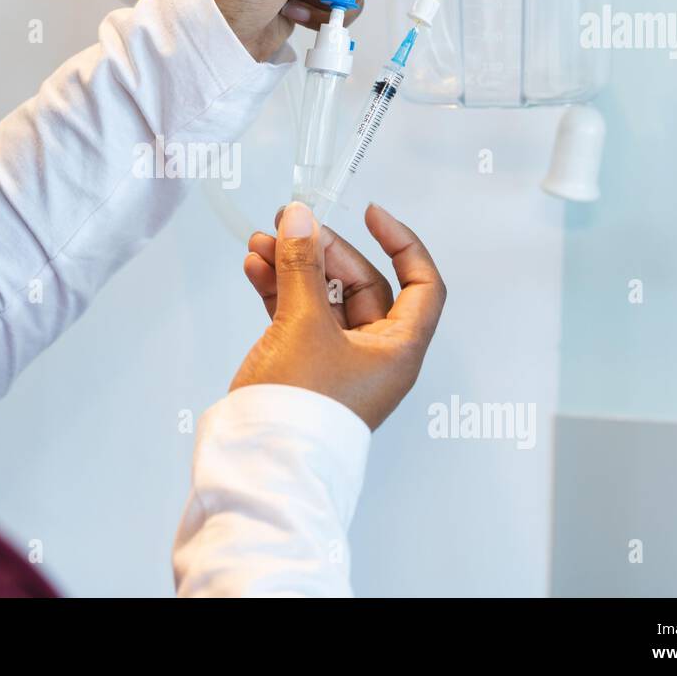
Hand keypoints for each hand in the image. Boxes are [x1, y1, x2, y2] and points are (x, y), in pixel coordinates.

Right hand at [234, 201, 445, 430]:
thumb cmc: (302, 403)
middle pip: (360, 283)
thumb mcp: (304, 322)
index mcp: (398, 347)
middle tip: (290, 223)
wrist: (262, 460)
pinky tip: (255, 267)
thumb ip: (301, 263)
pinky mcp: (302, 363)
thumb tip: (300, 217)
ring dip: (292, 266)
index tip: (371, 214)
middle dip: (323, 250)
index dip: (402, 243)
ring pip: (321, 297)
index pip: (420, 284)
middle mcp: (373, 352)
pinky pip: (296, 314)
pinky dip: (277, 289)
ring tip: (260, 241)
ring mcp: (335, 358)